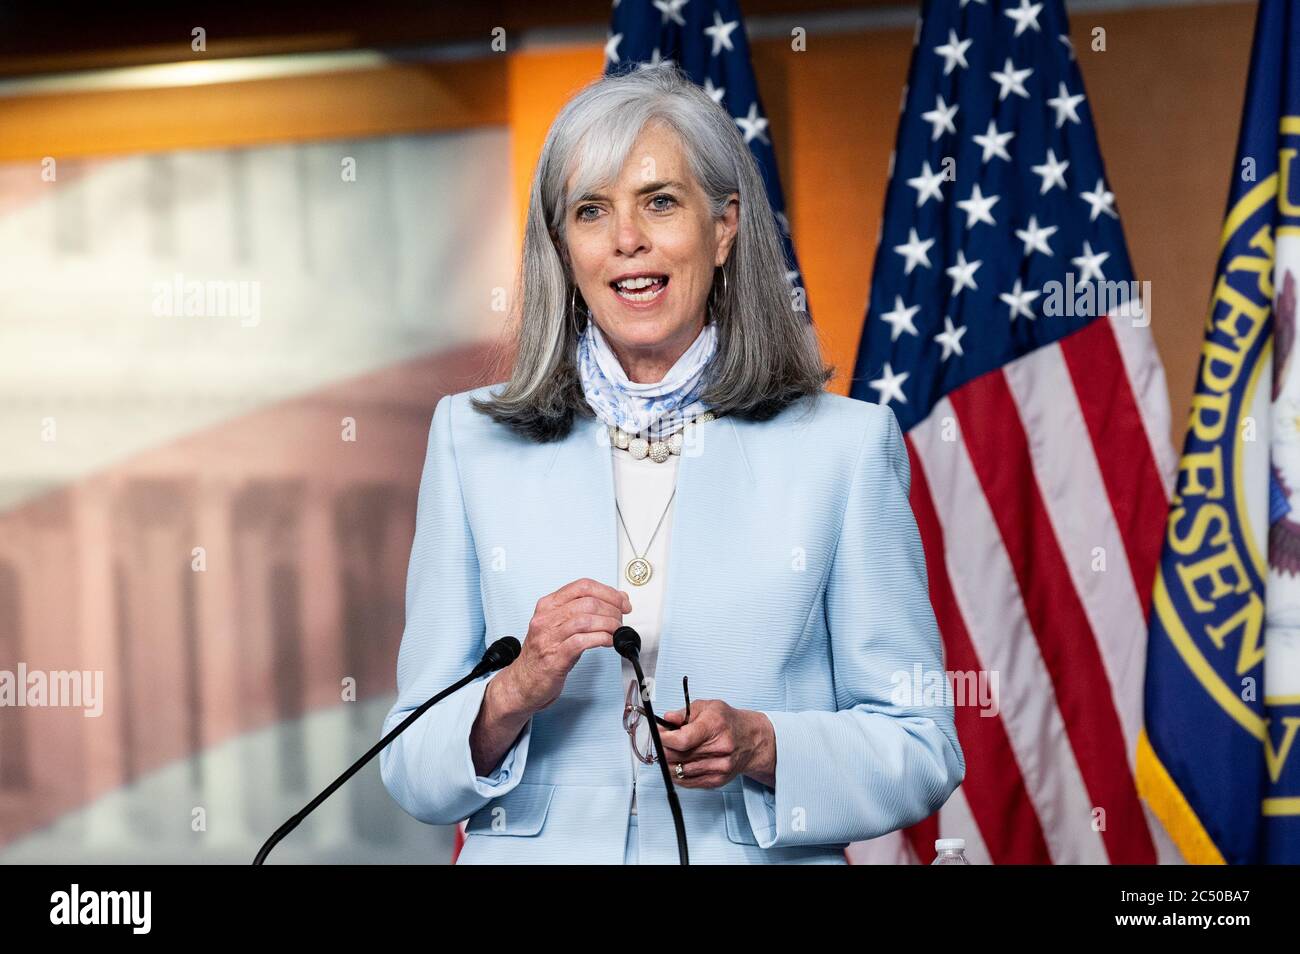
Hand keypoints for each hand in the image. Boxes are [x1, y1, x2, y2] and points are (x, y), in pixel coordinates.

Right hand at [498, 578, 631, 715]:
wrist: (522, 682)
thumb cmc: (544, 654)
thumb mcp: (562, 626)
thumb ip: (586, 611)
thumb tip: (617, 598)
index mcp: (548, 605)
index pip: (582, 586)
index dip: (608, 592)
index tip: (622, 602)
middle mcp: (546, 618)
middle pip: (588, 602)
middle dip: (612, 609)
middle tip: (621, 619)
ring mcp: (548, 637)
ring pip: (586, 619)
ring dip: (609, 624)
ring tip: (616, 631)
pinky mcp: (555, 657)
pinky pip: (583, 641)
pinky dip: (602, 639)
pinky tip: (609, 642)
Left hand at [656, 700, 775, 788]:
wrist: (751, 740)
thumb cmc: (728, 722)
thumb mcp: (708, 707)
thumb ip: (684, 713)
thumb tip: (666, 719)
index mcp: (715, 726)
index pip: (683, 740)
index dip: (665, 739)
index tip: (659, 734)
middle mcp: (720, 749)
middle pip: (678, 756)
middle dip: (664, 748)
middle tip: (662, 741)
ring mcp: (719, 767)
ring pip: (680, 771)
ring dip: (669, 762)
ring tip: (671, 751)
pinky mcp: (717, 780)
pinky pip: (687, 782)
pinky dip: (677, 773)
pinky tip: (679, 763)